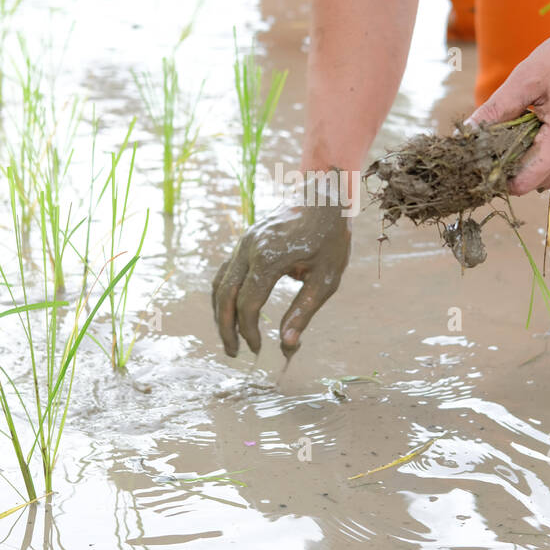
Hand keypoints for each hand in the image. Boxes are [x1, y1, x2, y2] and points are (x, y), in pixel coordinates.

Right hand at [212, 198, 351, 358]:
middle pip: (225, 296)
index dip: (249, 332)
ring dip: (221, 313)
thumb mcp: (326, 278)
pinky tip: (232, 311)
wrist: (323, 196)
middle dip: (227, 328)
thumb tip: (286, 345)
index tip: (259, 349)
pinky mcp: (245, 241)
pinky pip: (226, 271)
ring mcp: (243, 243)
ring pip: (220, 284)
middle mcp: (248, 249)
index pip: (247, 305)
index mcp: (267, 258)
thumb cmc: (330, 237)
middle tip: (234, 353)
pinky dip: (224, 294)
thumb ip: (304, 311)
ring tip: (230, 337)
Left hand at [469, 13, 549, 193]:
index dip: (501, 174)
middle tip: (509, 134)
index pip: (523, 183)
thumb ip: (495, 109)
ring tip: (536, 126)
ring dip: (542, 161)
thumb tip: (465, 132)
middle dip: (520, 165)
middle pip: (540, 182)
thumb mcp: (529, 78)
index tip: (488, 157)